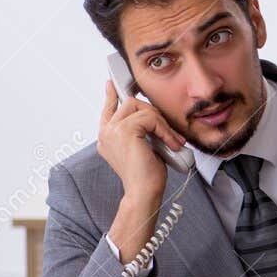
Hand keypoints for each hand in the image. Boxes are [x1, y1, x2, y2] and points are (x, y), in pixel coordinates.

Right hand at [98, 79, 185, 204]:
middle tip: (167, 132)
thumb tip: (152, 116)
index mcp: (107, 137)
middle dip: (153, 113)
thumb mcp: (143, 147)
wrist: (143, 193)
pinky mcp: (124, 131)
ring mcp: (113, 131)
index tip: (112, 84)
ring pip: (142, 108)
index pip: (108, 109)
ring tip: (171, 141)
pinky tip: (171, 144)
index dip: (112, 95)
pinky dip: (165, 130)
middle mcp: (106, 133)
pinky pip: (150, 118)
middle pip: (130, 103)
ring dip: (161, 124)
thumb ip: (141, 131)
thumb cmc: (146, 176)